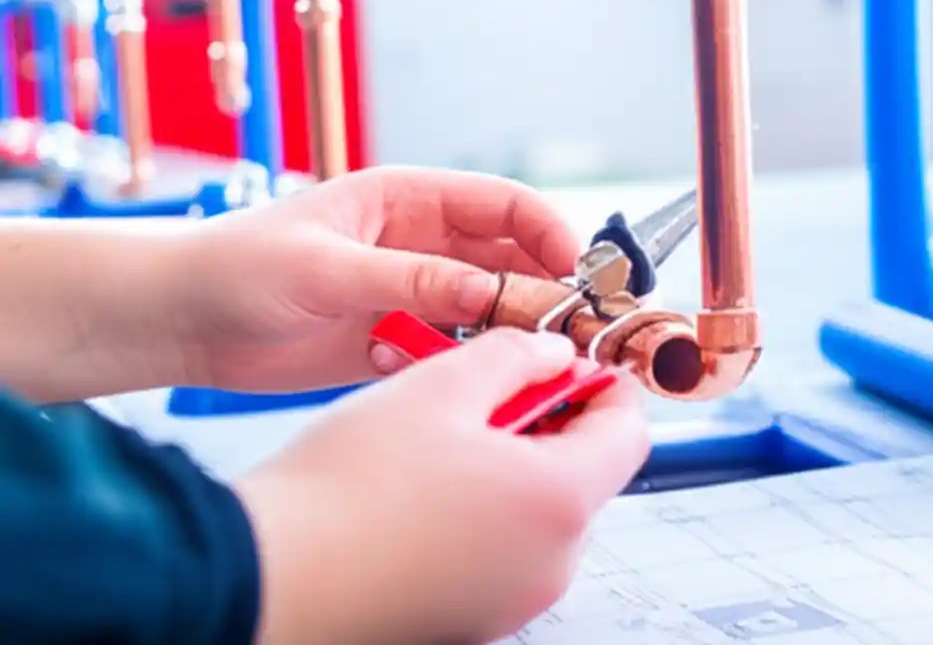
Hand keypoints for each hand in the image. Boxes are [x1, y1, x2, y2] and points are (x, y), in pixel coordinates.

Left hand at [173, 166, 579, 392]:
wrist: (182, 322)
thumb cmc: (237, 267)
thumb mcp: (325, 268)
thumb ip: (410, 279)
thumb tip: (490, 293)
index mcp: (407, 200)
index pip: (504, 205)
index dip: (550, 231)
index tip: (579, 271)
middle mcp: (421, 245)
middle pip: (511, 261)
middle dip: (546, 290)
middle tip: (575, 329)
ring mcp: (412, 294)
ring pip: (490, 312)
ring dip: (511, 334)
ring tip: (526, 362)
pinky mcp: (396, 340)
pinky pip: (453, 352)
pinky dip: (462, 366)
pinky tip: (440, 375)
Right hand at [234, 328, 650, 643]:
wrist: (269, 576)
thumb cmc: (345, 491)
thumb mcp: (441, 386)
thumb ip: (516, 355)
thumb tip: (553, 353)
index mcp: (560, 500)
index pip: (629, 430)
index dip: (604, 384)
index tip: (571, 361)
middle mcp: (552, 562)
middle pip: (587, 472)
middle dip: (552, 420)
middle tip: (494, 389)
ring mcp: (514, 596)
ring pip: (541, 509)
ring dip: (514, 463)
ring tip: (447, 436)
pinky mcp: (474, 615)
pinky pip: (504, 548)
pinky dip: (485, 509)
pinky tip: (426, 486)